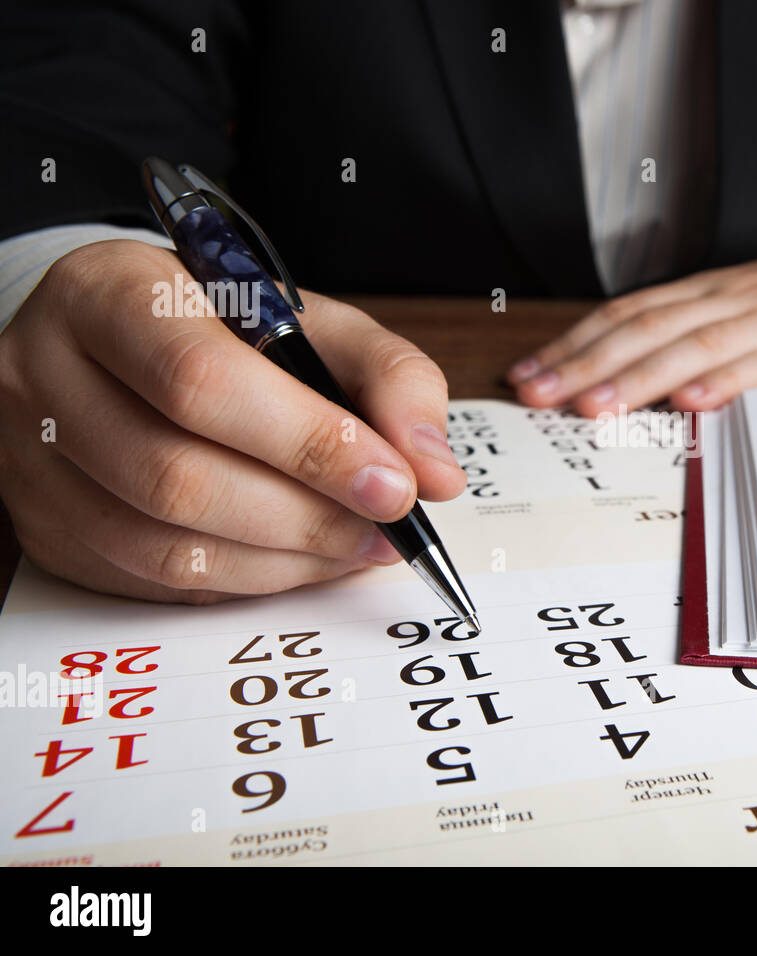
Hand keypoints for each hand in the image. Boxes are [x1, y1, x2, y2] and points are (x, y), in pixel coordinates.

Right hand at [0, 239, 464, 602]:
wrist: (120, 340)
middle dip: (307, 516)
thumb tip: (436, 473)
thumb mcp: (315, 323)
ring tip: (355, 547)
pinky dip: (246, 580)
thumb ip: (389, 378)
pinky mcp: (47, 526)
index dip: (309, 443)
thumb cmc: (227, 328)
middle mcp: (50, 374)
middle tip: (386, 529)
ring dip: (284, 561)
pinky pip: (154, 580)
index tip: (395, 486)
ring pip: (163, 544)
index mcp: (113, 294)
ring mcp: (34, 459)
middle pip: (178, 475)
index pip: (203, 380)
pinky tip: (298, 560)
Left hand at [508, 233, 756, 415]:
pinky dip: (730, 382)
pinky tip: (694, 403)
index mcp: (718, 291)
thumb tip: (650, 384)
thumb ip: (708, 339)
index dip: (577, 343)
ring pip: (697, 345)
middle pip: (648, 328)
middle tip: (535, 393)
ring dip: (640, 376)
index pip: (631, 313)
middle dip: (586, 363)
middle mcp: (737, 298)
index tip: (531, 372)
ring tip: (594, 406)